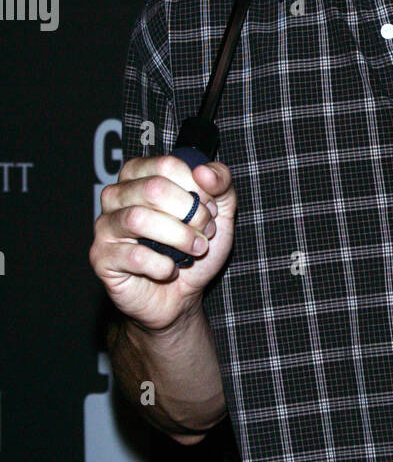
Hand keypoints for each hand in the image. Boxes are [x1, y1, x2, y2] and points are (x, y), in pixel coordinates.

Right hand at [90, 153, 236, 331]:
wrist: (180, 296)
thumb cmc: (193, 249)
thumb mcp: (219, 213)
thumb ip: (221, 183)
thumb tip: (203, 170)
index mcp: (141, 175)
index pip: (167, 165)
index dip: (197, 188)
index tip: (210, 208)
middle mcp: (117, 195)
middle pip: (153, 188)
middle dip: (190, 213)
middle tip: (205, 232)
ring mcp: (106, 226)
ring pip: (138, 219)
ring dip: (178, 237)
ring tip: (195, 249)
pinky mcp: (101, 257)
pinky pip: (133, 255)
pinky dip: (162, 265)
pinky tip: (170, 269)